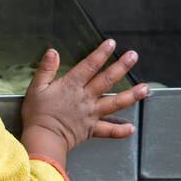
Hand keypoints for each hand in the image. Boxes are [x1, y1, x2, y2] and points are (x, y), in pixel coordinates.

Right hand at [21, 41, 148, 161]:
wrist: (43, 137)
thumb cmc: (37, 114)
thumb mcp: (36, 88)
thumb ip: (45, 69)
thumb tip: (52, 52)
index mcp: (71, 86)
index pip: (89, 66)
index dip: (101, 53)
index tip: (111, 43)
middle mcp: (85, 98)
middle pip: (107, 80)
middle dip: (121, 67)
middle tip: (133, 56)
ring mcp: (90, 114)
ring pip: (115, 103)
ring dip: (131, 95)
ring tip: (145, 88)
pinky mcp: (91, 129)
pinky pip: (108, 130)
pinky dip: (120, 130)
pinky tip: (131, 128)